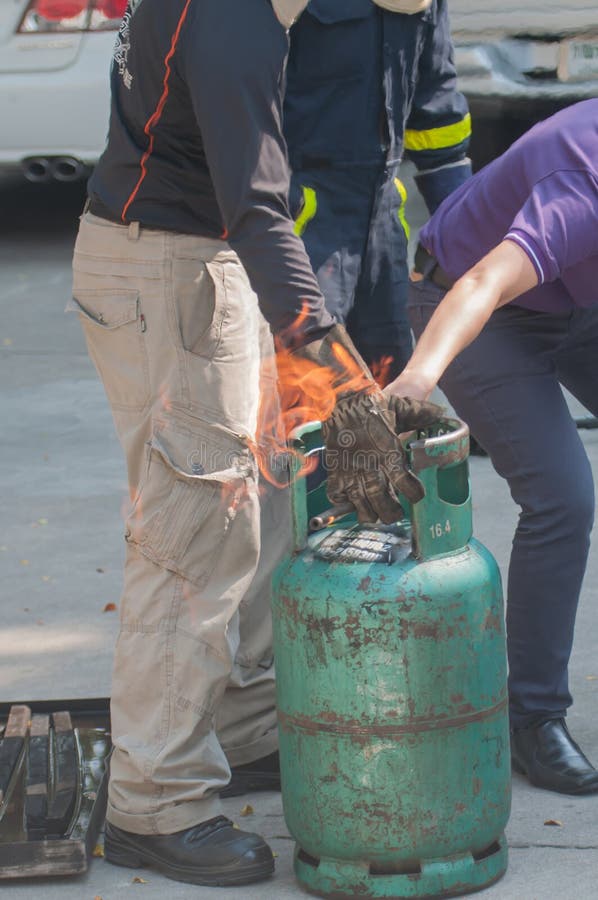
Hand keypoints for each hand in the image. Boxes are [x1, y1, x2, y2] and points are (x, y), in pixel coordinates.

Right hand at [323, 389, 442, 522]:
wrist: (341, 398)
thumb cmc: (373, 404)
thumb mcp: (401, 406)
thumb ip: (421, 414)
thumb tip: (441, 413)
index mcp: (388, 451)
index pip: (404, 481)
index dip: (413, 493)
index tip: (416, 495)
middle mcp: (369, 463)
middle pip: (380, 499)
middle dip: (390, 513)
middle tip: (396, 514)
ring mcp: (350, 468)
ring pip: (359, 502)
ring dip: (368, 512)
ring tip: (375, 515)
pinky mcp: (334, 468)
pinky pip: (336, 493)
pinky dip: (343, 501)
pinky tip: (351, 501)